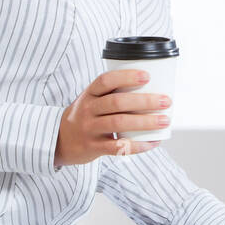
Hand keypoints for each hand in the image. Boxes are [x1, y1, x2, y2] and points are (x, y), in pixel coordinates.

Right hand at [53, 69, 169, 166]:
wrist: (59, 140)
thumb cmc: (86, 115)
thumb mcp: (91, 100)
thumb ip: (113, 93)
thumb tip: (154, 89)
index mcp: (89, 94)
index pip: (105, 81)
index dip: (126, 77)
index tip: (147, 76)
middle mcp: (87, 110)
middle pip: (117, 102)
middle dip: (144, 101)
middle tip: (166, 101)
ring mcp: (89, 129)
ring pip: (118, 123)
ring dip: (145, 122)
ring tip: (164, 120)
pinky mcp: (93, 147)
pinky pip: (117, 147)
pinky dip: (137, 145)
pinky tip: (152, 142)